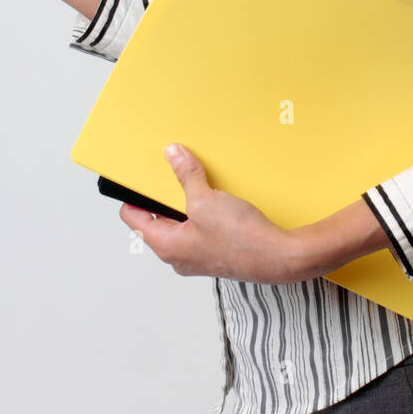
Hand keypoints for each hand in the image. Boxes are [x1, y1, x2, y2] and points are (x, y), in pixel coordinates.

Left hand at [119, 144, 307, 284]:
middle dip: (163, 196)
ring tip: (198, 184)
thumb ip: (186, 176)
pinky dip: (203, 212)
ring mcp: (197, 256)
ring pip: (181, 223)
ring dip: (187, 202)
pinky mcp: (216, 252)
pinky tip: (218, 199)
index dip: (132, 195)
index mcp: (166, 246)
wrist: (280, 257)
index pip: (133, 219)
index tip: (135, 178)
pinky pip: (200, 228)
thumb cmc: (242, 241)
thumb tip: (173, 156)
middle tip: (171, 174)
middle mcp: (178, 256)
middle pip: (157, 220)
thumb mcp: (206, 200)